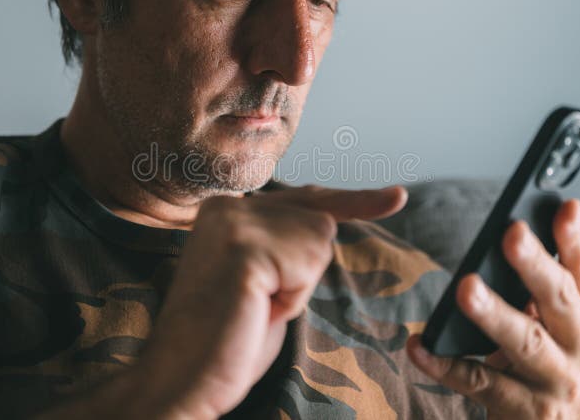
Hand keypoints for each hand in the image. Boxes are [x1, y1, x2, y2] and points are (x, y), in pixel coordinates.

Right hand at [137, 184, 407, 418]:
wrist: (181, 381)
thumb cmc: (227, 340)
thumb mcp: (265, 281)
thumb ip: (286, 245)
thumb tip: (328, 223)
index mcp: (226, 210)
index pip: (307, 198)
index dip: (356, 201)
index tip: (398, 197)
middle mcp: (228, 206)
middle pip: (320, 219)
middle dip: (304, 272)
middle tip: (257, 305)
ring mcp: (234, 222)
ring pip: (319, 238)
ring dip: (299, 287)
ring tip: (254, 309)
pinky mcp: (245, 247)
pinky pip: (309, 262)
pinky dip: (294, 298)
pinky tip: (257, 310)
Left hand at [407, 199, 579, 418]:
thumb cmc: (542, 366)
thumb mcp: (553, 327)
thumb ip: (541, 288)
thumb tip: (512, 234)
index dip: (575, 240)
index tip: (565, 207)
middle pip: (558, 301)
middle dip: (535, 266)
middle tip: (511, 233)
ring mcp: (558, 383)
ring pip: (524, 342)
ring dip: (494, 314)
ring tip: (465, 288)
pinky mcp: (528, 411)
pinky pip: (479, 383)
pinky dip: (445, 364)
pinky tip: (418, 346)